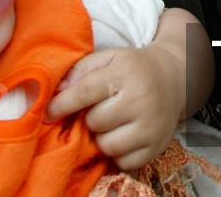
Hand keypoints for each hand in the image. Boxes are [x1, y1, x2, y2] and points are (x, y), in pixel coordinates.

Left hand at [45, 43, 184, 169]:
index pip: (86, 91)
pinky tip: (123, 135)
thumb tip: (56, 92)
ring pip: (108, 145)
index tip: (47, 113)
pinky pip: (124, 162)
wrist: (174, 78)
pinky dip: (118, 153)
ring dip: (102, 137)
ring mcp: (151, 126)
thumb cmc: (132, 68)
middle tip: (100, 109)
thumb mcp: (108, 58)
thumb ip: (80, 70)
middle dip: (90, 117)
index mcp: (126, 73)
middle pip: (96, 121)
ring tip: (111, 124)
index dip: (62, 104)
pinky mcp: (157, 147)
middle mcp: (141, 99)